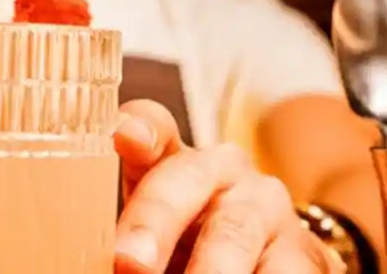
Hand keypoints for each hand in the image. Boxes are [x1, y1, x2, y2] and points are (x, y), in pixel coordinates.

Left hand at [114, 100, 345, 272]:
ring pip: (236, 232)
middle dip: (155, 223)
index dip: (137, 127)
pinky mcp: (302, 250)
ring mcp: (266, 208)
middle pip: (187, 181)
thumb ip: (122, 238)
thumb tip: (84, 262)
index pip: (153, 126)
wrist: (271, 260)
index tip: (122, 137)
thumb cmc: (189, 244)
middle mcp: (222, 171)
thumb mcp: (153, 231)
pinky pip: (281, 269)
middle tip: (128, 262)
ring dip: (208, 270)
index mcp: (173, 160)